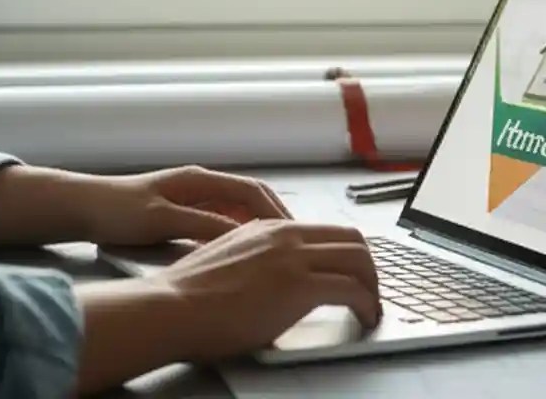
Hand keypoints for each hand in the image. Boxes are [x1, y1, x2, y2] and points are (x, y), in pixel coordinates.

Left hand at [80, 165, 293, 246]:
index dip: (277, 212)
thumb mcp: (163, 221)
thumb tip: (245, 236)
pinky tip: (241, 256)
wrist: (82, 207)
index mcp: (200, 181)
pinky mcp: (182, 214)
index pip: (253, 191)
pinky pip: (221, 222)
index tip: (295, 234)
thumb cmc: (118, 211)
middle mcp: (200, 186)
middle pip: (251, 199)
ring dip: (258, 229)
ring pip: (237, 212)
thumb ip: (203, 226)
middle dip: (275, 220)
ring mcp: (192, 199)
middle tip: (296, 246)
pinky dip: (237, 236)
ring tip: (276, 254)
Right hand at [155, 219, 381, 361]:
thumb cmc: (188, 294)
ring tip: (371, 308)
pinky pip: (352, 290)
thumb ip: (256, 259)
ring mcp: (294, 258)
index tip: (352, 272)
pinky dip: (367, 305)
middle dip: (368, 266)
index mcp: (269, 227)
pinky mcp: (300, 287)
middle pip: (351, 238)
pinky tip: (364, 318)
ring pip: (359, 259)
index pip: (325, 229)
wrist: (173, 307)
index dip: (347, 252)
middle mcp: (286, 235)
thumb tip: (271, 278)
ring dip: (372, 285)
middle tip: (370, 290)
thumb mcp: (227, 257)